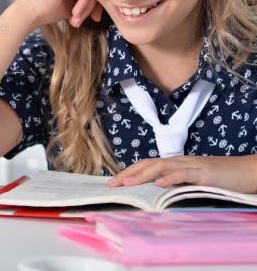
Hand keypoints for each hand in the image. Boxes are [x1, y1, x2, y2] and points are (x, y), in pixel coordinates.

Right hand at [17, 0, 102, 28]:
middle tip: (86, 21)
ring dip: (86, 8)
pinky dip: (83, 4)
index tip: (94, 19)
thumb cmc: (48, 10)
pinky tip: (74, 14)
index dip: (94, 5)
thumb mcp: (74, 4)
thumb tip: (106, 3)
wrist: (31, 11)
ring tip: (76, 19)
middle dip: (92, 7)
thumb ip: (87, 0)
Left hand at [109, 155, 256, 193]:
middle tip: (113, 184)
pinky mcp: (205, 173)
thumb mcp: (194, 182)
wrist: (247, 172)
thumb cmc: (221, 179)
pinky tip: (159, 184)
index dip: (131, 172)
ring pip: (162, 167)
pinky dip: (170, 177)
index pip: (148, 165)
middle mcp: (180, 161)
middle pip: (149, 164)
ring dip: (143, 175)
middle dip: (129, 174)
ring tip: (128, 183)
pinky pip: (184, 173)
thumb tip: (156, 194)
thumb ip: (176, 185)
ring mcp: (192, 165)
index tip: (114, 182)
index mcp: (176, 164)